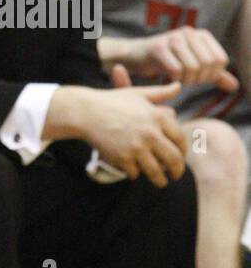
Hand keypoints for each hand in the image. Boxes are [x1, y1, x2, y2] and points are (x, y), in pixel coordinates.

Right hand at [56, 72, 186, 186]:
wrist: (85, 112)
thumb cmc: (111, 101)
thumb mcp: (138, 94)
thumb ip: (161, 92)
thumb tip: (179, 85)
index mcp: (159, 117)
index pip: (180, 140)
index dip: (183, 151)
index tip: (180, 157)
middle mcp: (151, 134)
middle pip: (173, 159)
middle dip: (177, 171)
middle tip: (176, 176)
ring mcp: (137, 147)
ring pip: (156, 171)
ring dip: (160, 180)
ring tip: (161, 182)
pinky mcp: (122, 158)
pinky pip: (135, 173)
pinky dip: (135, 174)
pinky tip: (134, 172)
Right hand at [102, 27, 238, 90]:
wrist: (134, 57)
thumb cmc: (164, 62)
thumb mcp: (192, 67)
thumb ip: (213, 75)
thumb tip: (234, 86)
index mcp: (201, 35)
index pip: (220, 60)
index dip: (211, 75)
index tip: (198, 79)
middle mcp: (189, 32)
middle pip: (207, 64)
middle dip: (198, 79)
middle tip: (186, 82)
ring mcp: (173, 38)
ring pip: (193, 67)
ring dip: (186, 80)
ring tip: (177, 80)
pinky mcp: (158, 47)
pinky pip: (176, 69)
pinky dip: (174, 80)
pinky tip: (168, 79)